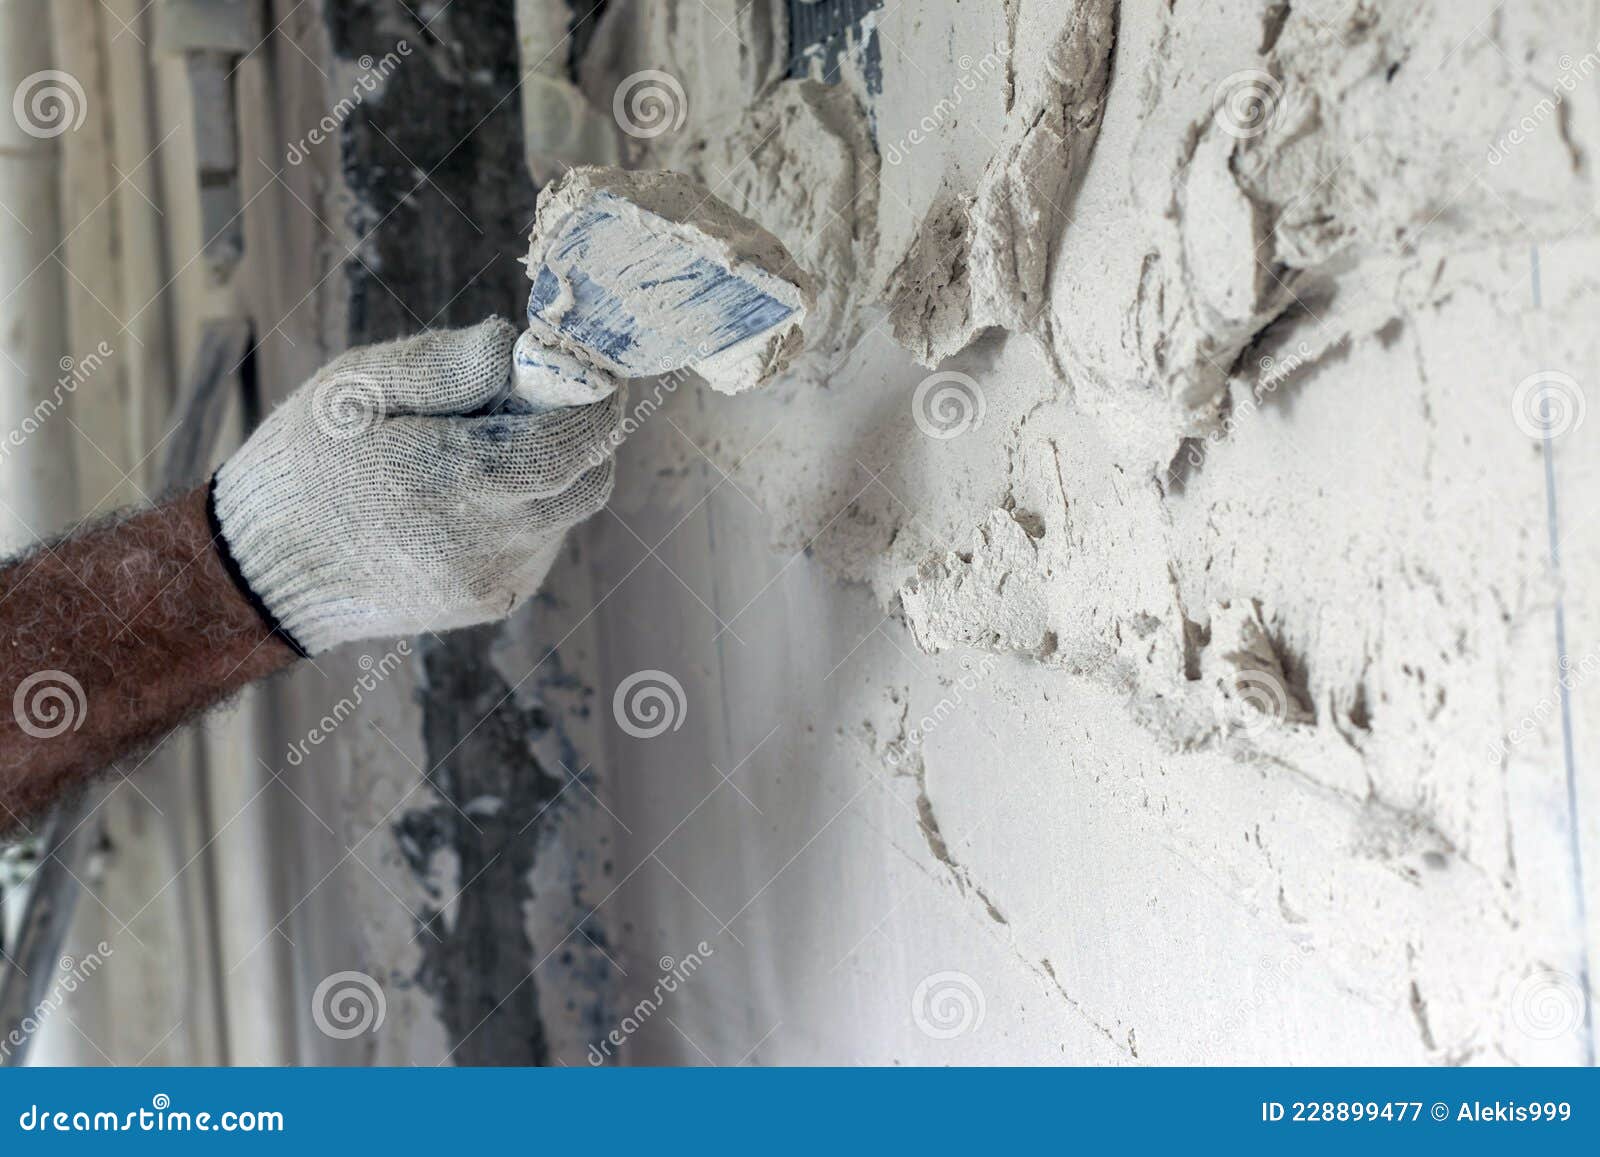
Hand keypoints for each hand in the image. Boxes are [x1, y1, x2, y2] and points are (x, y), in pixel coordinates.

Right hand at [211, 318, 622, 653]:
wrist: (268, 570)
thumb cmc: (308, 463)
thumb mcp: (355, 390)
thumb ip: (443, 365)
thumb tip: (515, 348)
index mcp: (459, 480)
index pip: (575, 442)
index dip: (594, 402)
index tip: (588, 372)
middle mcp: (490, 541)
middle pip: (589, 481)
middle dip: (580, 435)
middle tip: (535, 402)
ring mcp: (496, 579)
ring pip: (566, 513)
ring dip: (549, 473)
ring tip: (479, 451)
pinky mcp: (494, 602)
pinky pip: (540, 543)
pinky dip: (527, 510)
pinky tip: (468, 496)